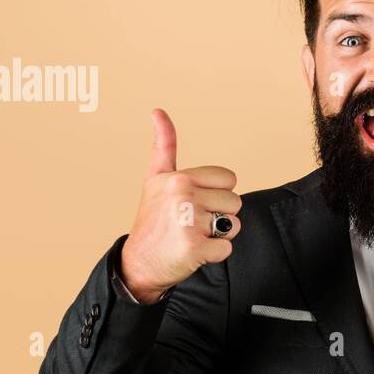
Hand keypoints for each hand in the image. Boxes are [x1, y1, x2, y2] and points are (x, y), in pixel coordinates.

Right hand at [119, 109, 242, 303]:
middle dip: (218, 215)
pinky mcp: (193, 248)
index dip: (216, 193)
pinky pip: (227, 248)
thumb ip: (164, 145)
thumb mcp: (155, 178)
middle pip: (235, 202)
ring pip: (233, 225)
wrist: (139, 262)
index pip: (229, 179)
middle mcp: (182, 196)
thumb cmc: (153, 219)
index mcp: (178, 177)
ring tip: (191, 235)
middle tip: (190, 223)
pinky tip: (192, 251)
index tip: (193, 201)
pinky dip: (214, 254)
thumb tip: (158, 111)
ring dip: (218, 234)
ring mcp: (188, 222)